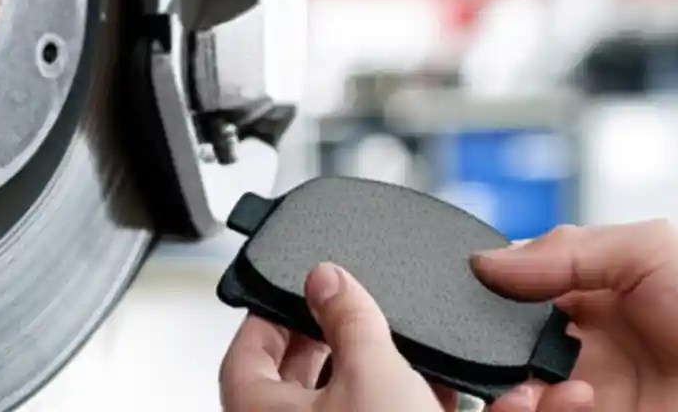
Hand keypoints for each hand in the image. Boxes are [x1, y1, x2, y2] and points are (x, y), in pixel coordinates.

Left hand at [220, 262, 460, 410]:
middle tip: (345, 306)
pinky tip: (434, 383)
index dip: (267, 311)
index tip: (292, 287)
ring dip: (365, 371)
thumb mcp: (372, 374)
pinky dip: (398, 398)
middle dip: (323, 338)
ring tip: (394, 340)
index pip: (243, 352)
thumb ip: (350, 319)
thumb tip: (328, 278)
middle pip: (291, 377)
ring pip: (337, 402)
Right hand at [474, 221, 677, 411]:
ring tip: (538, 387)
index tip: (479, 296)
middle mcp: (588, 355)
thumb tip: (487, 261)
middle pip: (507, 358)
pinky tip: (574, 399)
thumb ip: (566, 248)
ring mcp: (599, 402)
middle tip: (496, 351)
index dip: (492, 301)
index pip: (516, 302)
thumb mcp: (652, 247)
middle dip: (489, 357)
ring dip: (513, 395)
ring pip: (521, 402)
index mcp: (593, 302)